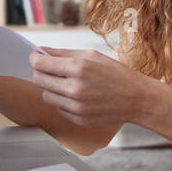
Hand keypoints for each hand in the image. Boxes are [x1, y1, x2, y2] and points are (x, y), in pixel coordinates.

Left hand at [29, 46, 159, 128]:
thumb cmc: (116, 74)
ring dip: (51, 88)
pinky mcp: (78, 119)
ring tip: (67, 83)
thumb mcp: (92, 55)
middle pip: (38, 80)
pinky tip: (78, 96)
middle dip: (40, 72)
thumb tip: (42, 51)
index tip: (36, 56)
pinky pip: (58, 108)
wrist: (137, 99)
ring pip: (45, 95)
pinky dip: (62, 101)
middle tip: (50, 68)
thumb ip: (63, 53)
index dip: (35, 58)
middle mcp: (75, 89)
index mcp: (78, 68)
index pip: (40, 63)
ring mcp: (76, 107)